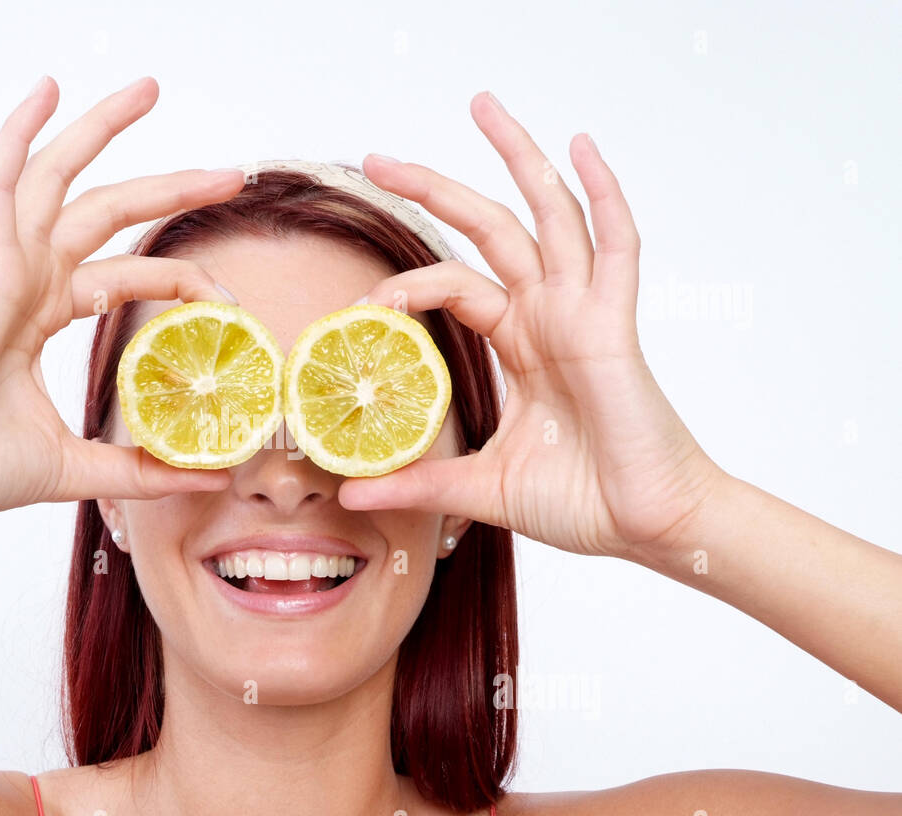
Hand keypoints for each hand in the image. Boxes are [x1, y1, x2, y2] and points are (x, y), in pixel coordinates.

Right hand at [0, 76, 241, 515]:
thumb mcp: (78, 467)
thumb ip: (142, 469)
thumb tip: (214, 475)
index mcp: (42, 314)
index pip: (124, 275)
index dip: (179, 277)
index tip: (227, 298)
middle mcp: (27, 280)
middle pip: (108, 212)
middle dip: (170, 187)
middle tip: (230, 174)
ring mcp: (4, 267)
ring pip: (58, 178)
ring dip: (101, 129)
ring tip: (148, 89)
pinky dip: (18, 134)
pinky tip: (47, 91)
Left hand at [337, 92, 725, 560]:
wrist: (645, 527)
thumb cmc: (582, 502)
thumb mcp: (480, 487)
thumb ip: (418, 482)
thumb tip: (349, 494)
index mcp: (521, 345)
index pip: (456, 284)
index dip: (408, 284)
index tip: (363, 303)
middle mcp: (549, 317)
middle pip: (490, 229)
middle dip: (434, 188)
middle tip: (377, 157)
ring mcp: (583, 314)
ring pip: (549, 215)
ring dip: (517, 158)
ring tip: (482, 108)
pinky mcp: (615, 325)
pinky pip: (615, 246)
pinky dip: (603, 193)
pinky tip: (582, 145)